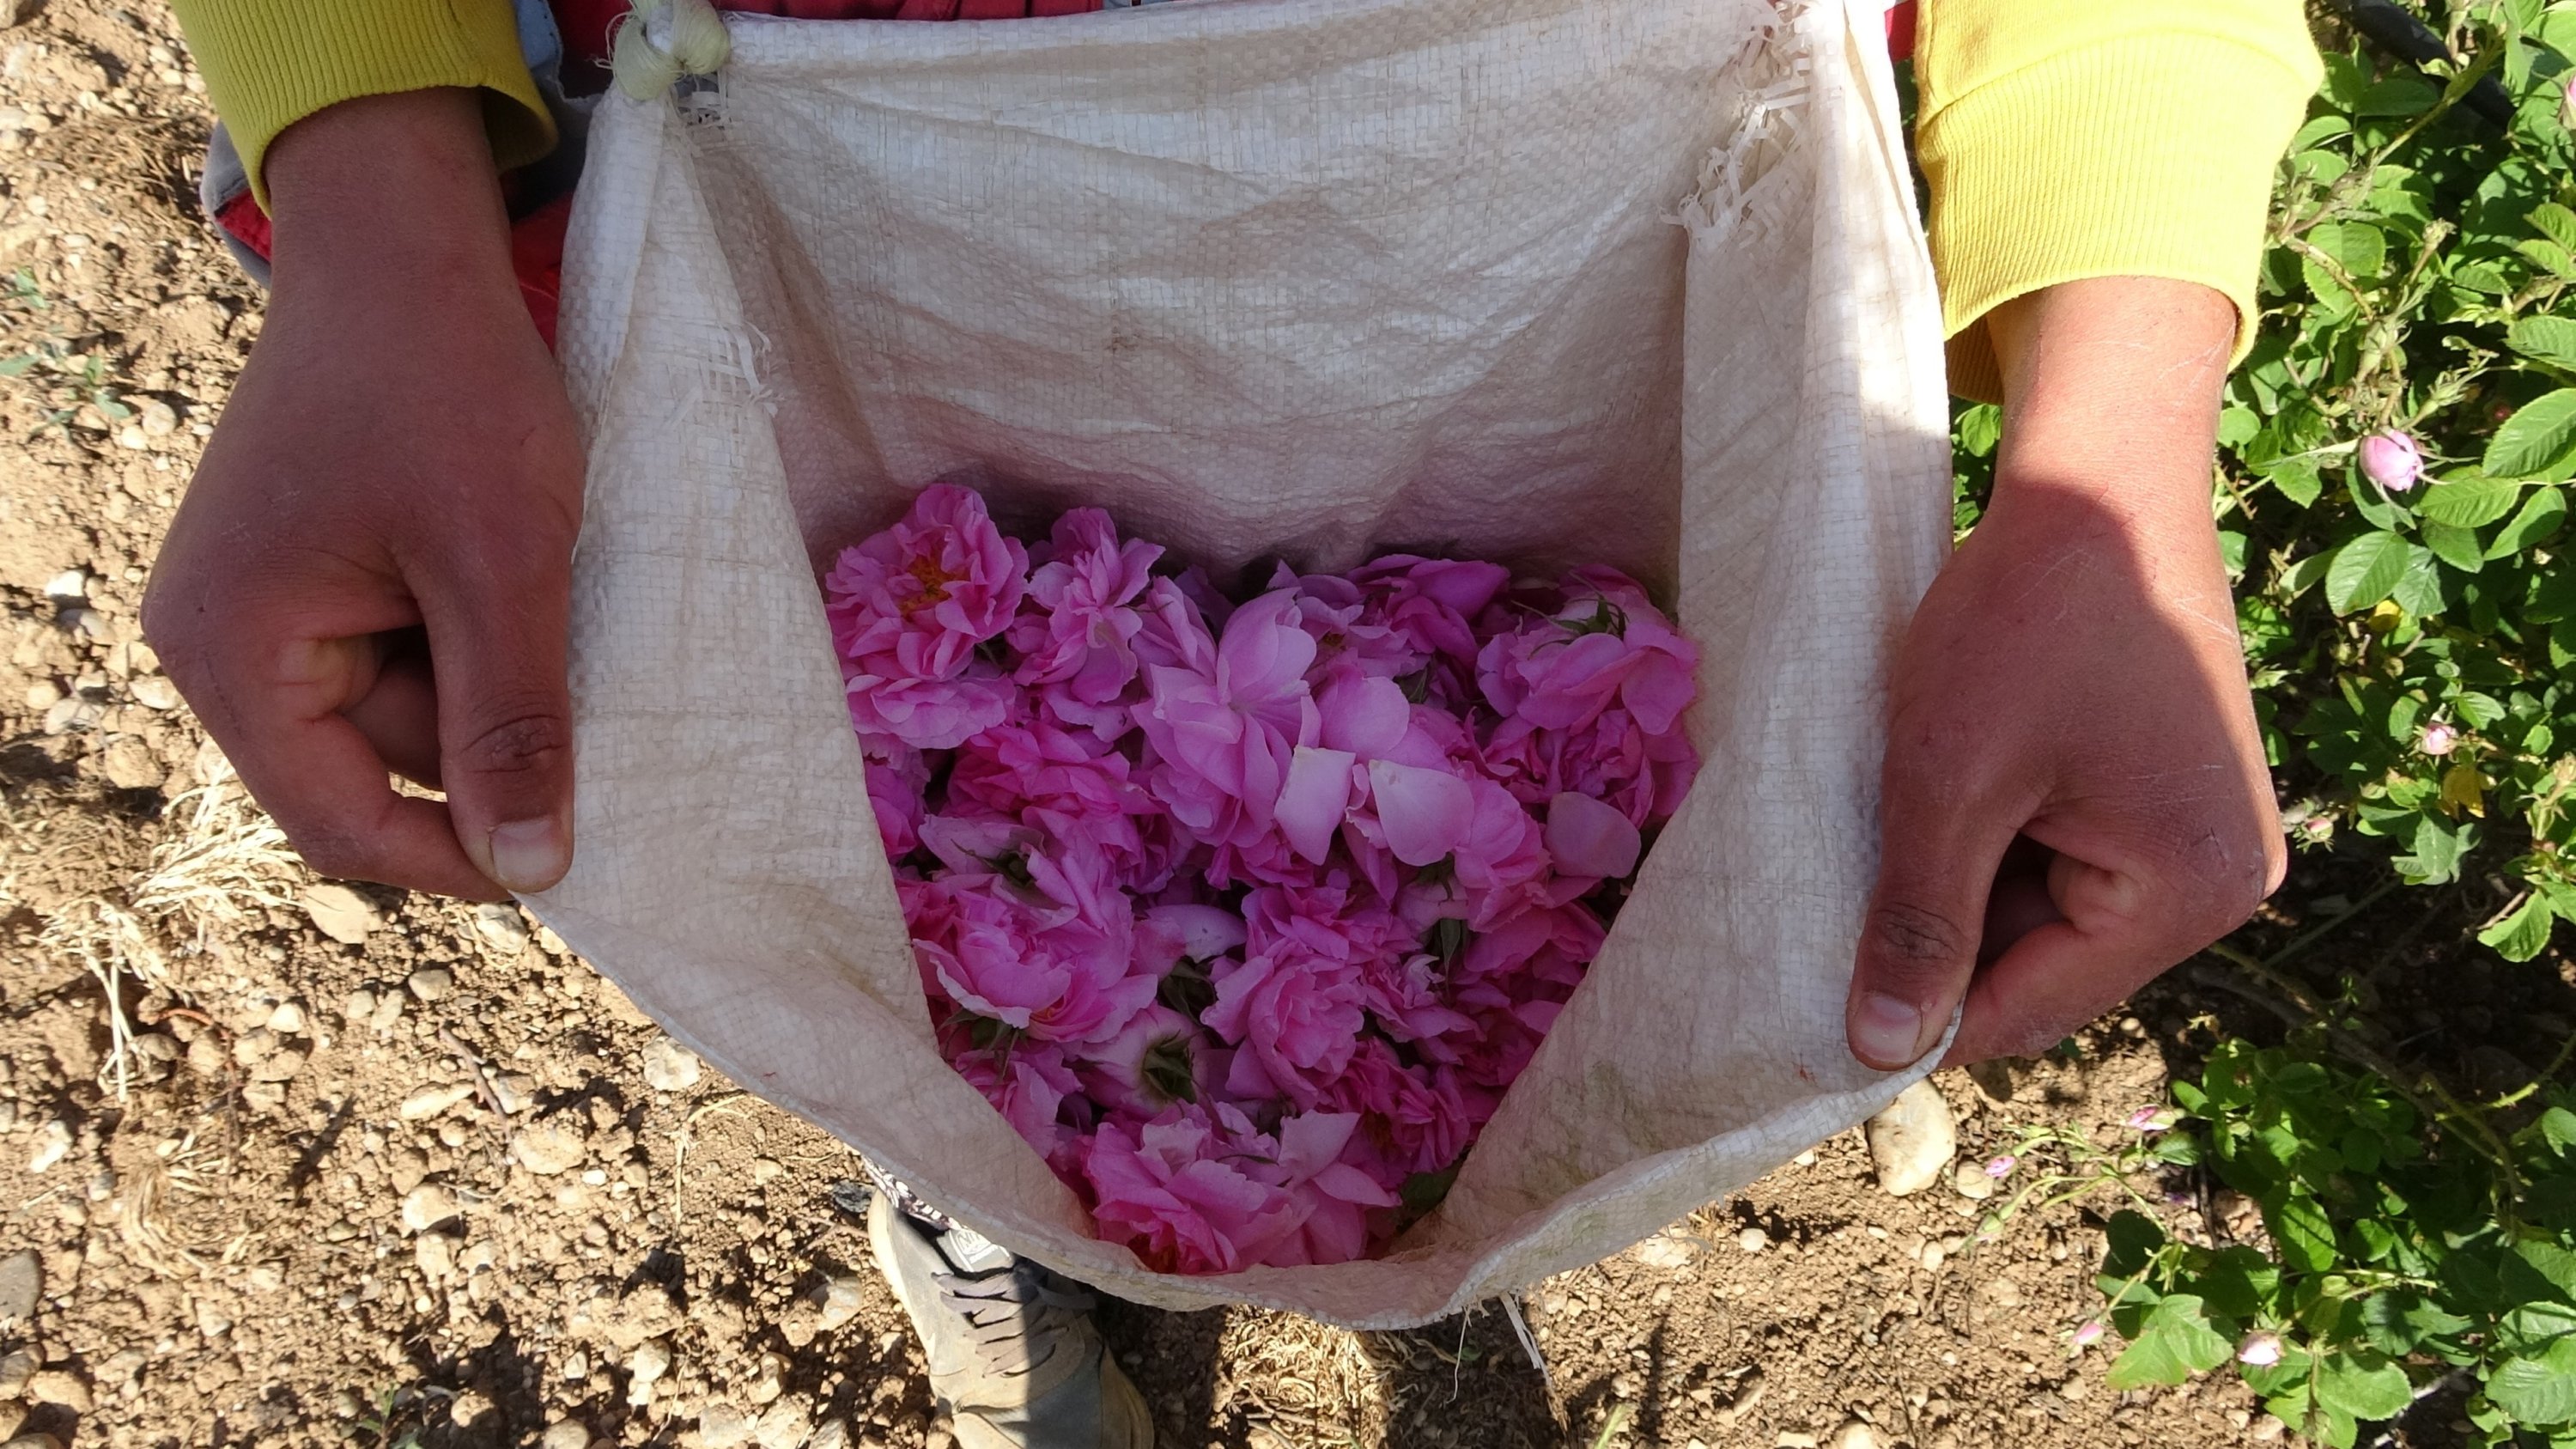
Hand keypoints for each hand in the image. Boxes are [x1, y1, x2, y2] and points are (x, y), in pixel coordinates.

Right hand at [144, 90, 582, 900]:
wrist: (407, 250)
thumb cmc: (447, 386)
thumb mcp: (502, 561)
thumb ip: (511, 719)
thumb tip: (529, 871)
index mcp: (233, 652)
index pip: (340, 823)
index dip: (458, 856)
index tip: (572, 849)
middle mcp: (221, 645)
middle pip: (377, 768)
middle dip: (488, 740)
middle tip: (586, 671)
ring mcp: (265, 609)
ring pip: (407, 711)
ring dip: (492, 679)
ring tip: (544, 587)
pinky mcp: (314, 578)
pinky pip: (406, 653)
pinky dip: (476, 636)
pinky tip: (516, 573)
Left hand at [1844, 277, 2286, 1068]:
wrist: (2097, 484)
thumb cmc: (2024, 620)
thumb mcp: (1949, 778)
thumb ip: (1918, 920)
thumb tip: (1880, 1054)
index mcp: (2189, 894)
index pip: (2029, 1009)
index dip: (1920, 1016)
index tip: (1820, 1005)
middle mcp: (2223, 886)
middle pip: (2042, 967)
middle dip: (1942, 938)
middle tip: (1839, 897)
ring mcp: (2206, 840)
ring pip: (2044, 915)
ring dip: (1963, 884)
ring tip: (1895, 823)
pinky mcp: (2173, 799)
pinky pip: (2068, 862)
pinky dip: (1996, 842)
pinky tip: (1945, 794)